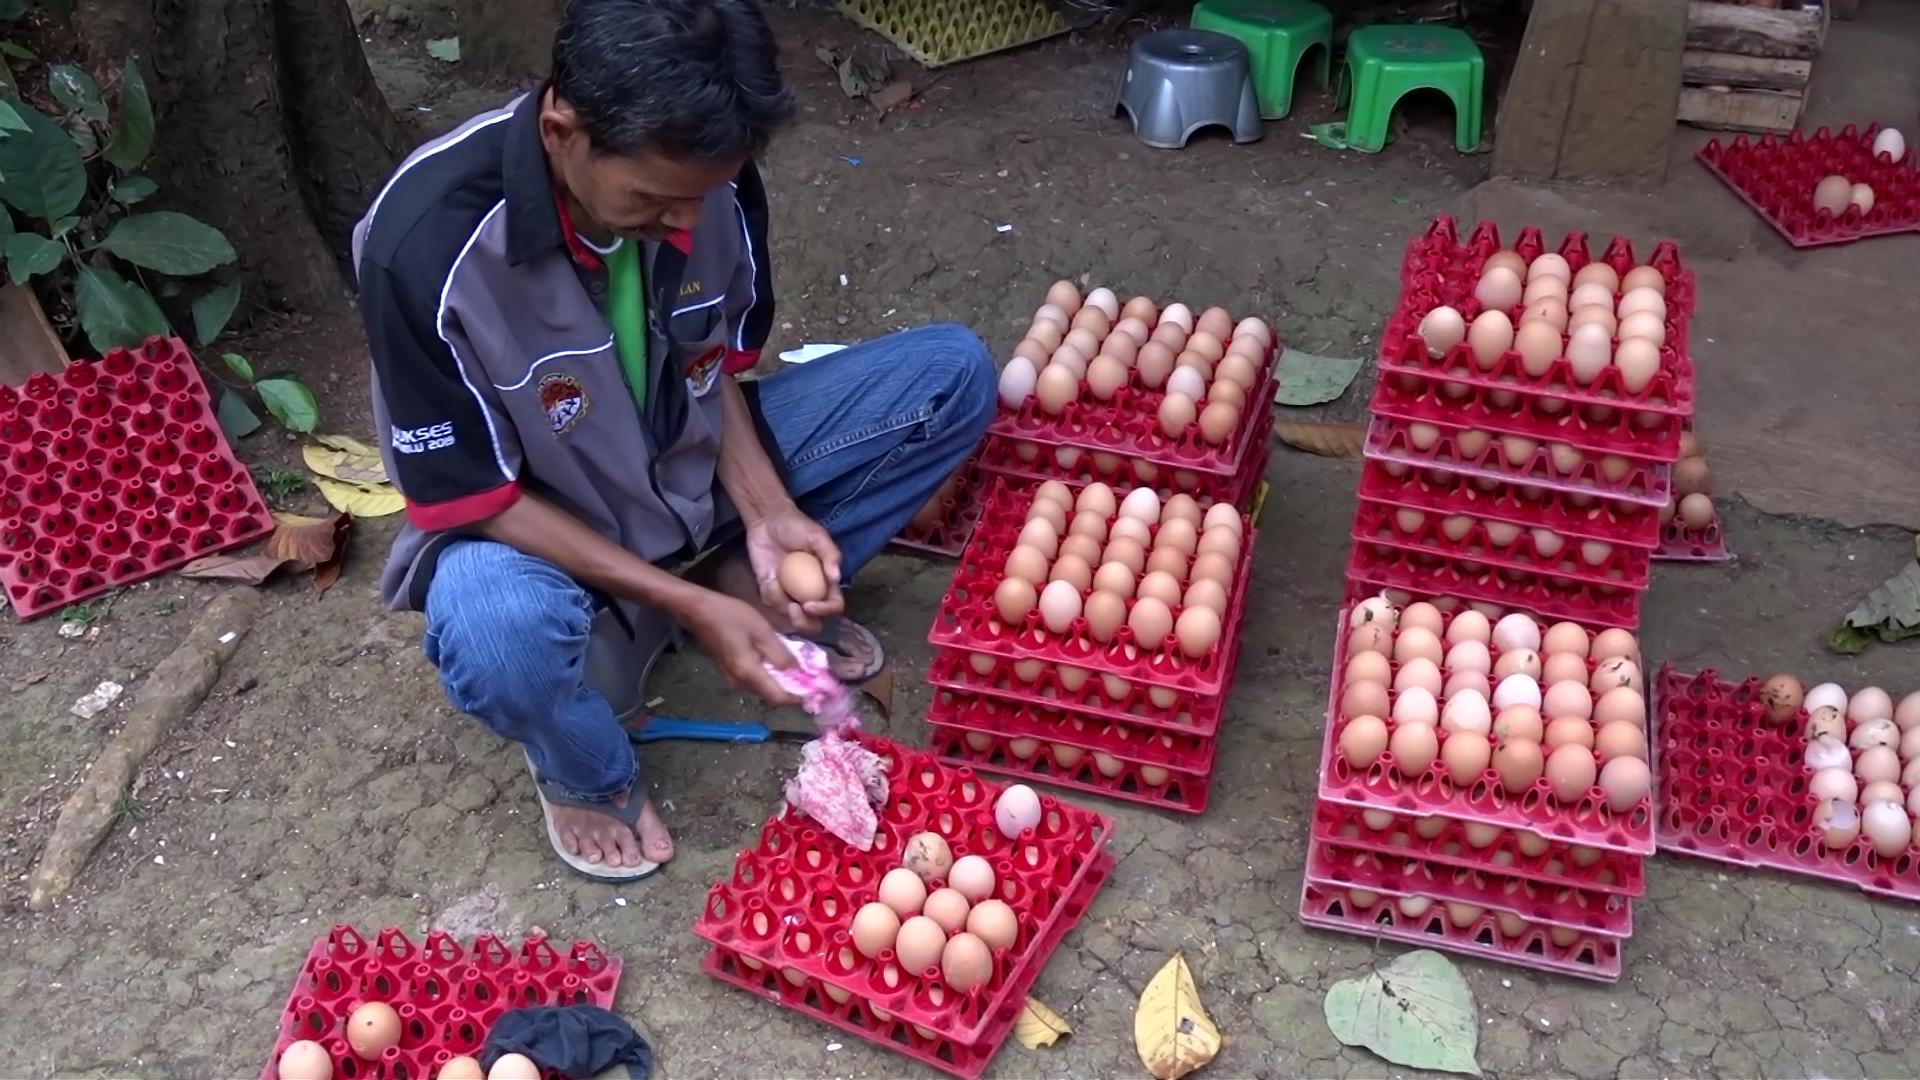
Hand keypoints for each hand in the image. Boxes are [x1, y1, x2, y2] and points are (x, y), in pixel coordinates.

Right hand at [680, 590, 799, 705]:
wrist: (698, 610)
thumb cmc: (730, 616)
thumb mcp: (761, 631)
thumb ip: (780, 654)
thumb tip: (798, 672)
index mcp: (749, 674)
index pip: (778, 698)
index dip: (797, 697)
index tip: (815, 691)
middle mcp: (739, 682)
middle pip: (770, 695)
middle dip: (791, 690)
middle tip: (809, 678)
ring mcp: (732, 677)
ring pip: (762, 688)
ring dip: (780, 682)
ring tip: (797, 669)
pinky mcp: (729, 670)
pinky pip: (753, 679)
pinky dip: (768, 675)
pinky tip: (777, 661)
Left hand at [745, 503, 844, 630]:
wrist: (767, 520)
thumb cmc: (796, 525)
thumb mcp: (817, 535)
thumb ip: (830, 554)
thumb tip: (836, 578)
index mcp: (826, 582)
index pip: (834, 606)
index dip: (825, 611)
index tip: (809, 604)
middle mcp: (810, 593)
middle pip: (814, 623)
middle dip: (804, 623)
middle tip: (792, 609)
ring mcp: (790, 594)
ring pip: (789, 616)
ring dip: (781, 601)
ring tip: (774, 578)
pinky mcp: (771, 592)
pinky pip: (771, 603)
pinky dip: (769, 593)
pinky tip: (768, 575)